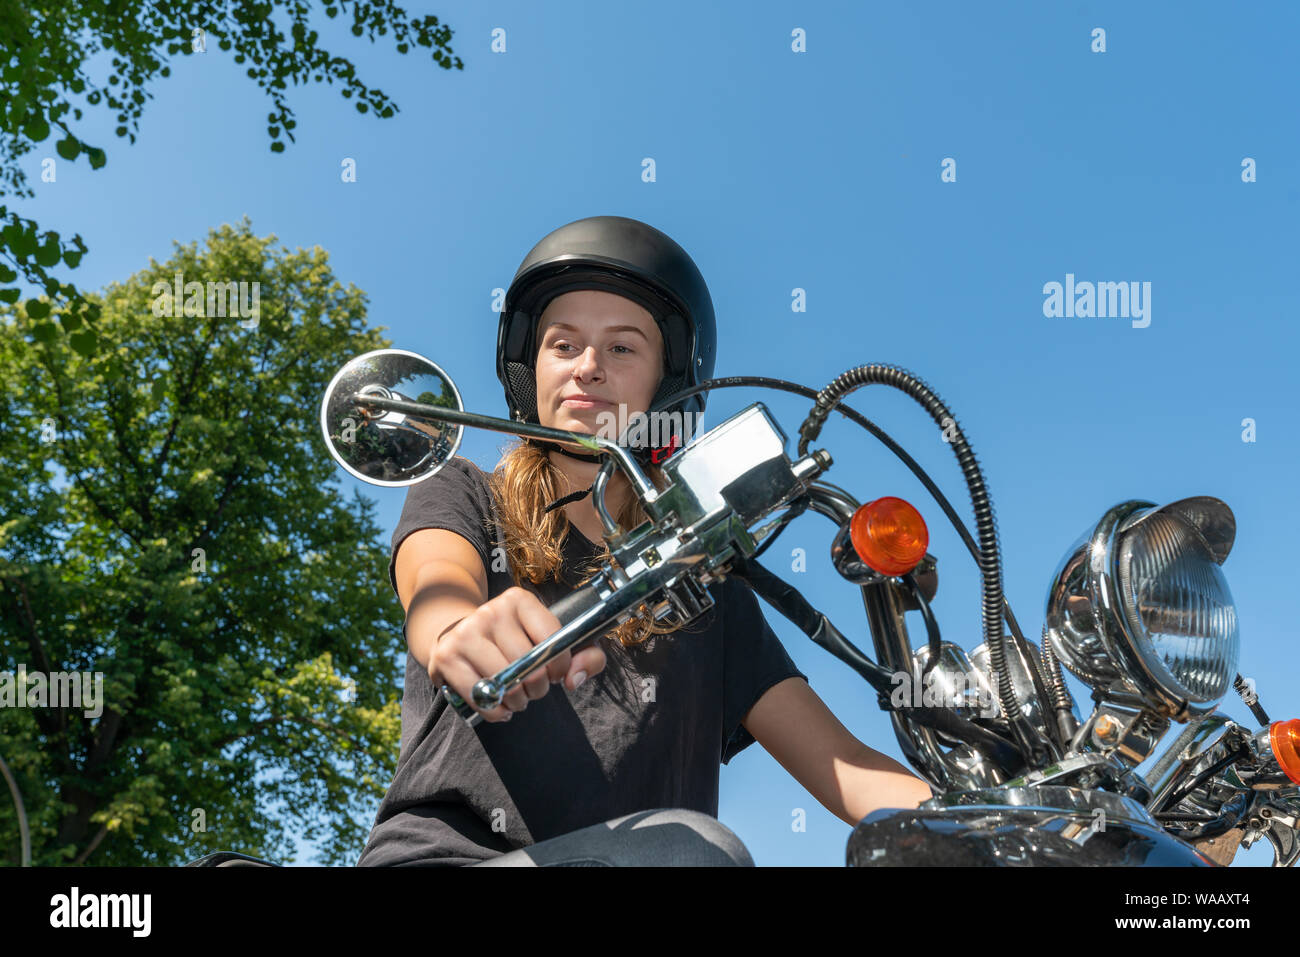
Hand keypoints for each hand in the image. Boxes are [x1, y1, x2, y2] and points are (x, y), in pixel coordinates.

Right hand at [429, 586, 607, 722]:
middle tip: (534, 689)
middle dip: (538, 688)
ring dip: (518, 701)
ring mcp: (466, 633)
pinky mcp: (447, 657)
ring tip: (517, 697)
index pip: (552, 639)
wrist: (457, 633)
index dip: (560, 666)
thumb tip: (574, 679)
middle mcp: (491, 611)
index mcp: (520, 600)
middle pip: (528, 665)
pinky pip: (480, 697)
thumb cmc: (513, 640)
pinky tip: (500, 706)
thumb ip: (585, 655)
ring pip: (506, 683)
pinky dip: (495, 711)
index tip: (556, 674)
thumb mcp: (551, 637)